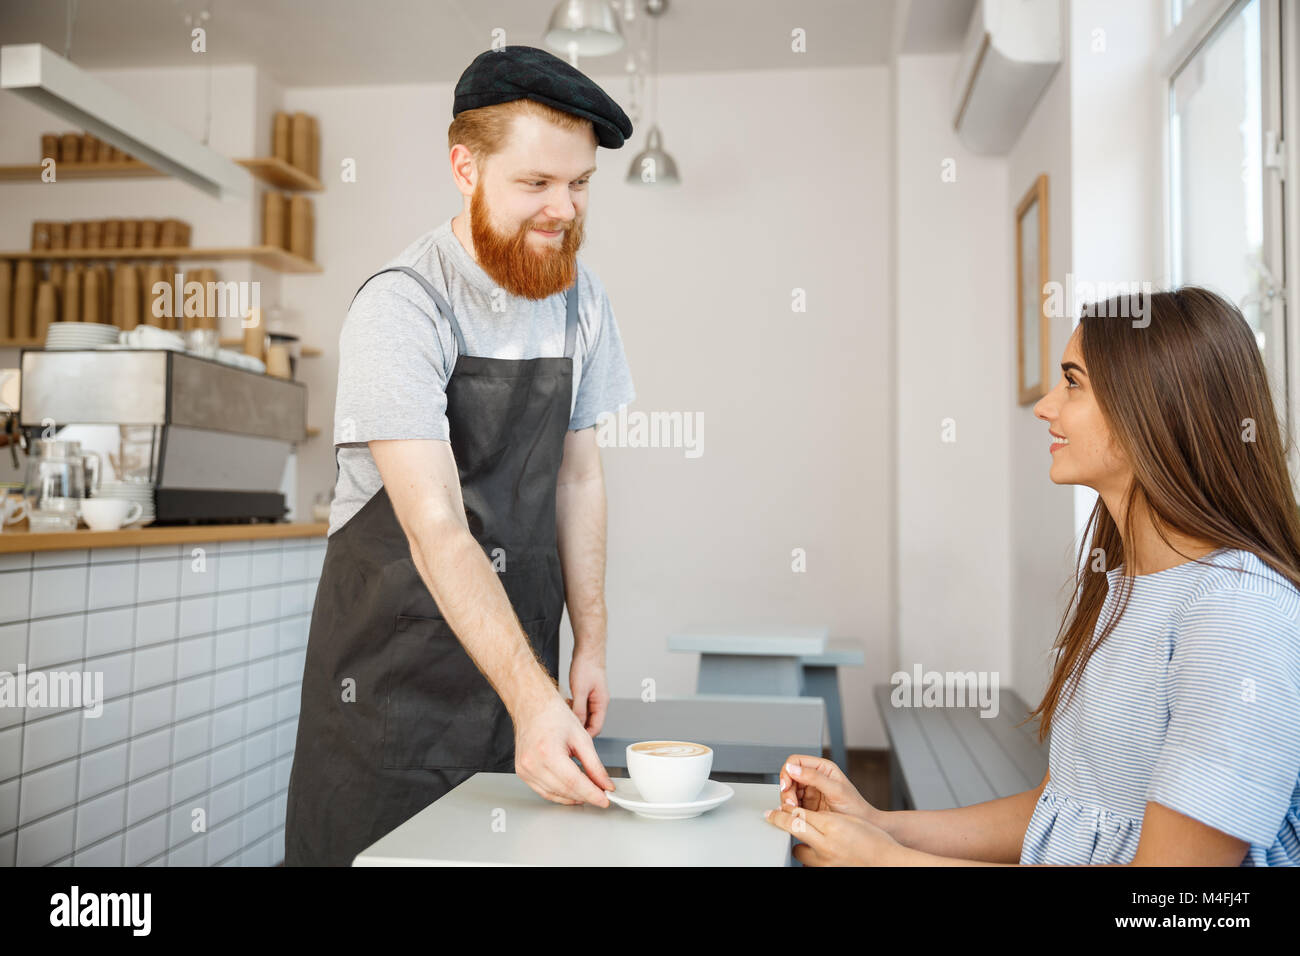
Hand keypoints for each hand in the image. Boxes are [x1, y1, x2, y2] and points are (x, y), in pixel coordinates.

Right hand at [514, 691, 613, 807]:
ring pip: (554, 794)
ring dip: (573, 797)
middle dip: (586, 796)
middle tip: (601, 794)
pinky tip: (572, 791)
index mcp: (548, 752)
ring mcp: (525, 769)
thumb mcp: (581, 737)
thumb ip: (594, 765)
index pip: (574, 782)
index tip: (605, 800)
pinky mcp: (523, 773)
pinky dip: (560, 794)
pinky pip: (543, 791)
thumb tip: (605, 784)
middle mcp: (533, 763)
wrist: (532, 706)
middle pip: (565, 790)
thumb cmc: (553, 715)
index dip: (592, 794)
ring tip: (589, 792)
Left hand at [567, 654, 608, 735]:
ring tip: (565, 709)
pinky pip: (581, 705)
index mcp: (602, 703)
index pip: (596, 727)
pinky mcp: (587, 692)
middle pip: (590, 722)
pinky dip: (573, 707)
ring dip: (575, 715)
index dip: (585, 735)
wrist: (587, 650)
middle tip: (565, 723)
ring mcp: (594, 697)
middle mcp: (599, 702)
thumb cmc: (587, 666)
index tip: (573, 736)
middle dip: (578, 725)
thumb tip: (577, 725)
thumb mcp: (580, 690)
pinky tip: (566, 701)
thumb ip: (579, 709)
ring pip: (584, 714)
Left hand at [764, 805, 902, 865]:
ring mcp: (825, 862)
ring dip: (799, 843)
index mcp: (832, 826)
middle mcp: (826, 844)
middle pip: (793, 830)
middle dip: (782, 823)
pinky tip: (817, 853)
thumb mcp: (850, 820)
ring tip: (809, 839)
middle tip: (774, 818)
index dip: (783, 811)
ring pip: (798, 850)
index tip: (774, 810)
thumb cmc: (876, 840)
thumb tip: (809, 816)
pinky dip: (810, 857)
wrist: (889, 862)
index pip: (799, 815)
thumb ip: (827, 817)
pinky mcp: (826, 871)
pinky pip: (809, 864)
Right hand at [777, 754, 876, 821]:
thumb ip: (814, 777)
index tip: (786, 786)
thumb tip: (793, 768)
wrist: (864, 826)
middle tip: (791, 803)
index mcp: (822, 767)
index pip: (795, 761)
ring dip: (787, 801)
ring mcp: (810, 792)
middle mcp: (814, 777)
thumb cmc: (856, 807)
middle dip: (787, 790)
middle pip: (789, 777)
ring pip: (788, 791)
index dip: (787, 772)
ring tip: (796, 810)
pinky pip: (792, 804)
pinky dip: (791, 809)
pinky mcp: (808, 805)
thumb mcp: (836, 790)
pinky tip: (797, 814)